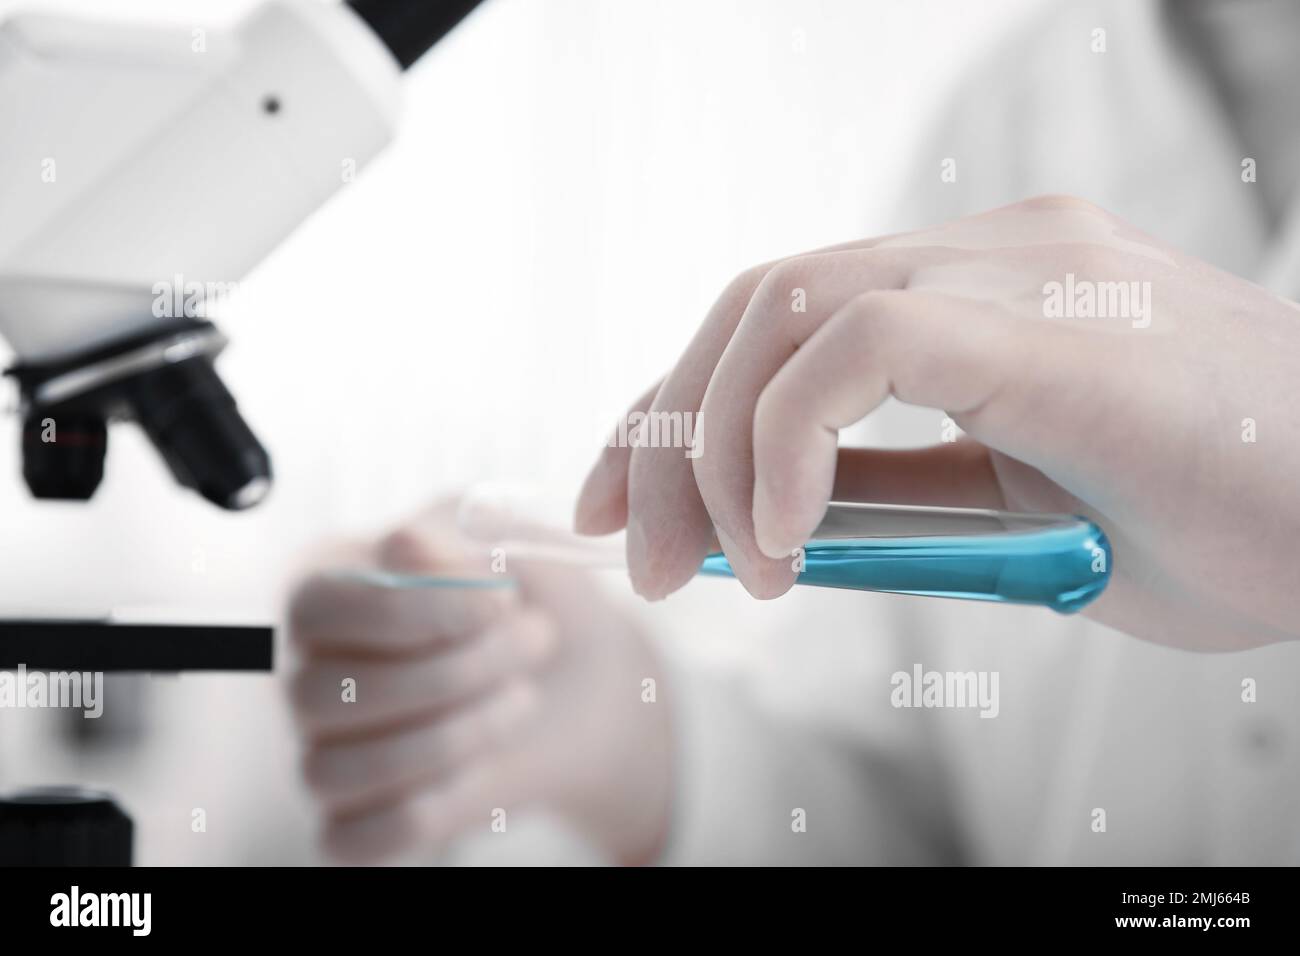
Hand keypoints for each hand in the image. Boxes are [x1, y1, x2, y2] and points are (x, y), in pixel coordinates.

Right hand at [287, 500, 671, 862]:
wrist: (582, 674)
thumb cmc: (527, 595)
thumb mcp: (508, 538)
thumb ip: (458, 532)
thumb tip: (401, 548)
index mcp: (322, 586)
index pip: (314, 606)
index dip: (412, 608)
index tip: (500, 599)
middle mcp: (307, 670)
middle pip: (322, 693)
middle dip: (452, 671)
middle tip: (535, 639)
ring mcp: (324, 750)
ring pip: (335, 772)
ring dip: (451, 737)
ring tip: (521, 697)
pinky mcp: (357, 821)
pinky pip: (353, 840)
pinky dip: (427, 809)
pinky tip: (486, 765)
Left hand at [576, 196, 1299, 649]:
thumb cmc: (1218, 521)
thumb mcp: (1010, 521)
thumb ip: (894, 503)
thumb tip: (763, 529)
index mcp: (972, 291)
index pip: (770, 317)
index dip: (671, 410)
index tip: (618, 507)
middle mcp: (984, 253)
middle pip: (752, 305)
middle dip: (666, 439)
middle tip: (644, 565)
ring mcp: (1019, 271)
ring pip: (784, 306)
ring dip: (718, 451)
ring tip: (730, 574)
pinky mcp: (1049, 321)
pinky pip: (863, 340)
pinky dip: (790, 440)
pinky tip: (790, 539)